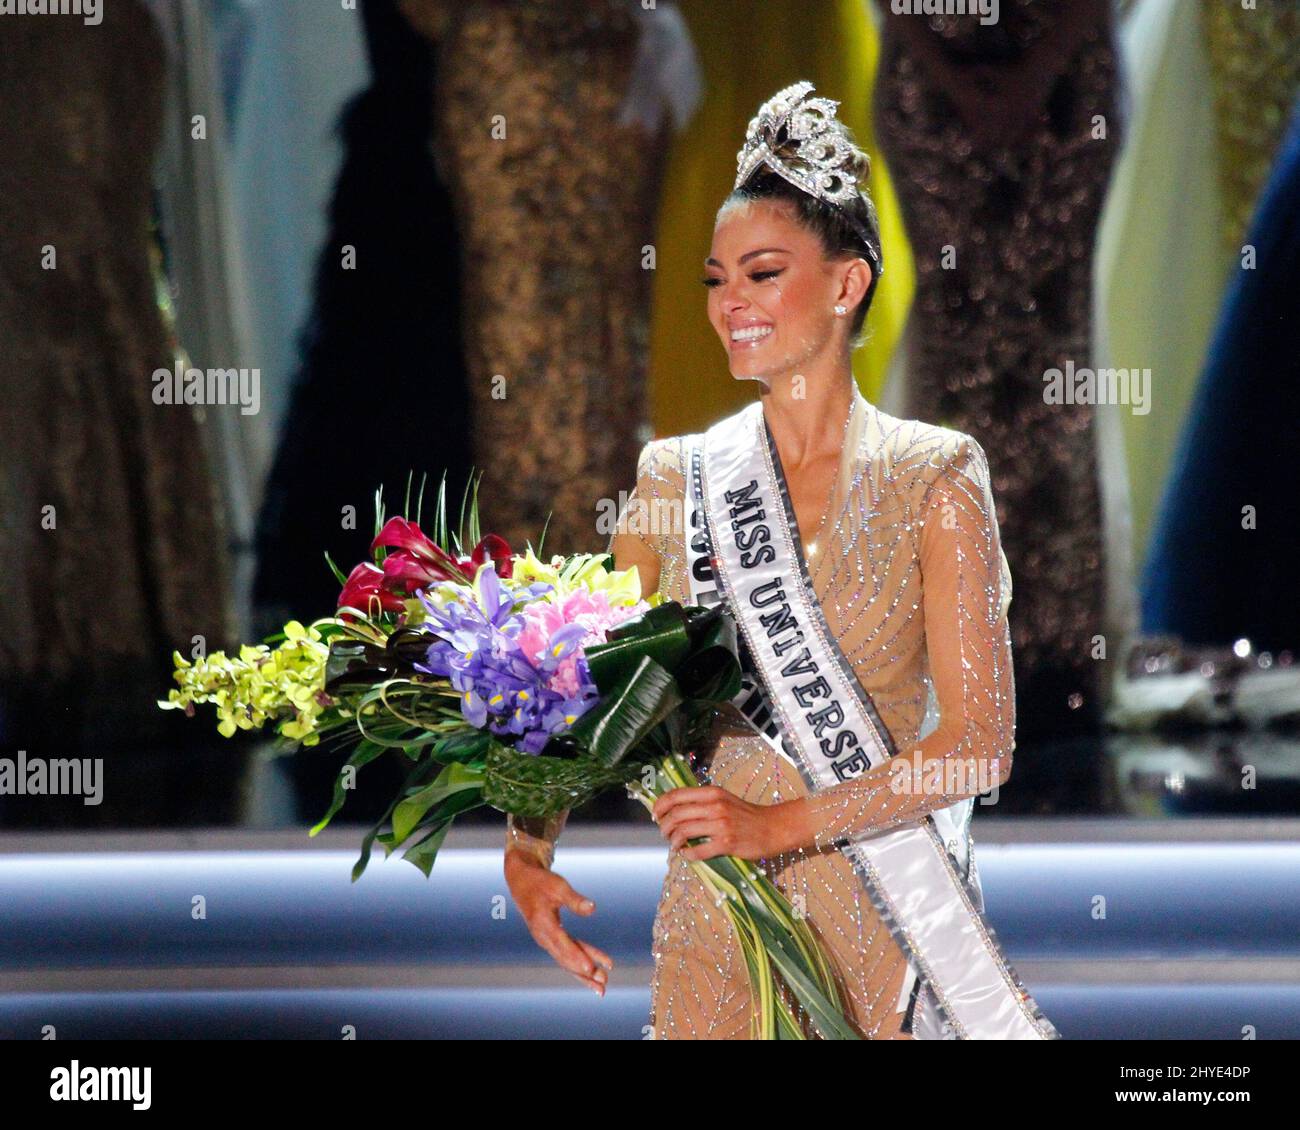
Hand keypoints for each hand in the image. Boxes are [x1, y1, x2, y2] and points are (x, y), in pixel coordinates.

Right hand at [504, 848, 613, 995]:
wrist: (522, 882)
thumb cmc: (541, 882)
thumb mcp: (558, 886)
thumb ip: (575, 899)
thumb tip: (593, 908)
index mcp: (543, 923)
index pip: (562, 943)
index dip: (576, 956)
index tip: (591, 968)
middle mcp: (543, 936)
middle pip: (565, 958)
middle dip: (584, 972)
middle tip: (603, 983)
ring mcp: (546, 940)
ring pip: (566, 960)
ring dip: (583, 973)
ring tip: (603, 985)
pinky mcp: (551, 939)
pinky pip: (566, 953)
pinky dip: (580, 961)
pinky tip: (594, 970)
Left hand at [651, 785, 807, 861]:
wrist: (773, 827)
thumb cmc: (746, 815)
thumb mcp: (724, 799)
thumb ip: (702, 802)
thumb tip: (674, 810)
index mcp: (711, 793)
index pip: (676, 795)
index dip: (660, 806)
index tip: (655, 815)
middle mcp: (715, 806)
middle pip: (676, 815)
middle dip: (664, 826)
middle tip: (664, 834)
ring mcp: (721, 824)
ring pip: (683, 832)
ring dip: (673, 841)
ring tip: (675, 845)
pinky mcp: (727, 843)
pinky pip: (698, 850)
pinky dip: (688, 854)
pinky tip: (688, 854)